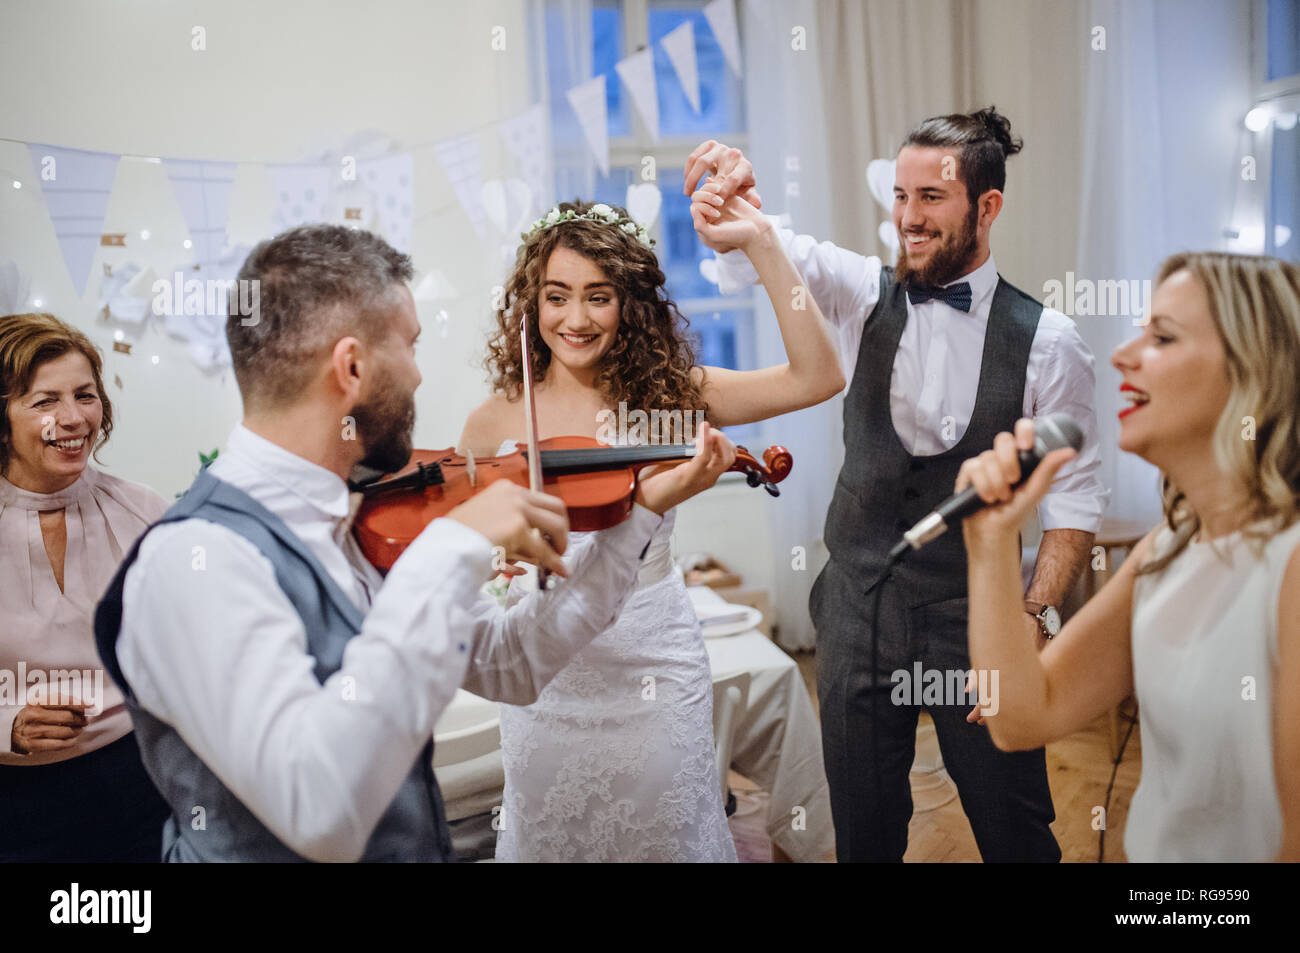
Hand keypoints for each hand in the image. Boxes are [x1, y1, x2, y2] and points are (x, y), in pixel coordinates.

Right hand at [11, 696, 87, 754]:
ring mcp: (32, 731)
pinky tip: (72, 738)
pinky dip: (70, 741)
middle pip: (67, 717)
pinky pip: (59, 744)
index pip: (62, 700)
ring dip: (77, 730)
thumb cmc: (35, 714)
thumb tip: (87, 705)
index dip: (79, 703)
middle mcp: (33, 716)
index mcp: (36, 702)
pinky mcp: (33, 745)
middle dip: (81, 719)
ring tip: (79, 729)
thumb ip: (63, 701)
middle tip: (84, 720)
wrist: (13, 729)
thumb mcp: (43, 703)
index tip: (90, 706)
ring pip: (65, 731)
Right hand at [445, 479, 569, 578]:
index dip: (551, 519)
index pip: (540, 500)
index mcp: (505, 489)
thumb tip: (534, 545)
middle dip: (563, 530)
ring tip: (558, 560)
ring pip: (556, 526)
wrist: (444, 547)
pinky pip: (545, 549)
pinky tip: (558, 570)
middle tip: (560, 548)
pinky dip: (554, 561)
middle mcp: (514, 494)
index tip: (552, 535)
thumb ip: (509, 525)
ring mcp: (518, 509)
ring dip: (561, 545)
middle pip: (556, 508)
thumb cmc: (457, 539)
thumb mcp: (485, 521)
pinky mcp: (518, 528)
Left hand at [634, 422, 736, 514]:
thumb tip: (689, 434)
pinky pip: (704, 457)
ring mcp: (700, 479)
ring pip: (724, 457)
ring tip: (704, 430)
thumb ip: (687, 453)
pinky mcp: (688, 478)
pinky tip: (704, 427)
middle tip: (707, 430)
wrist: (645, 501)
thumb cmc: (657, 481)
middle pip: (730, 456)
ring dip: (717, 438)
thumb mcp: (676, 464)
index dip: (723, 441)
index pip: (728, 456)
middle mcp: (708, 478)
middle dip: (723, 438)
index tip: (707, 432)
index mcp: (707, 475)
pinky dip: (706, 440)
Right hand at [684, 140, 762, 208]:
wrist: (735, 169)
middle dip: (705, 187)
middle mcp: (734, 154)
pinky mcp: (709, 145)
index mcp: (745, 167)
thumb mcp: (748, 194)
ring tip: (688, 193)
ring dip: (692, 178)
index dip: (722, 192)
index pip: (733, 179)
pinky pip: (694, 156)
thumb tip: (756, 203)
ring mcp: (721, 148)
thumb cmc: (741, 185)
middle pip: (717, 171)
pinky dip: (688, 169)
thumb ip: (752, 199)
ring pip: (701, 161)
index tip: (714, 203)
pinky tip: (687, 181)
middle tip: (697, 200)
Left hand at [690, 179, 772, 253]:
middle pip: (697, 197)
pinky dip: (716, 185)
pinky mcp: (727, 196)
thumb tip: (693, 208)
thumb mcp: (713, 236)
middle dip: (706, 197)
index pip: (694, 208)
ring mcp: (716, 203)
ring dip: (711, 190)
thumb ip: (699, 225)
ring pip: (705, 190)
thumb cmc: (735, 236)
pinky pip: (715, 186)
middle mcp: (707, 213)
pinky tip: (723, 189)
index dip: (702, 207)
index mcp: (702, 224)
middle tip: (720, 202)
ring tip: (722, 197)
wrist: (756, 231)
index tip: (717, 214)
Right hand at [955, 418, 1076, 547]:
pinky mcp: (968, 472)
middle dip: (1008, 462)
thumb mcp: (1037, 489)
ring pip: (988, 458)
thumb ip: (1049, 468)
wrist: (996, 529)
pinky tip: (986, 497)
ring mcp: (984, 462)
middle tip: (1013, 481)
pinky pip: (974, 468)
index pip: (1023, 429)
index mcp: (1021, 455)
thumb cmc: (1017, 509)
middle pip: (1002, 439)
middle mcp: (1002, 455)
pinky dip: (983, 486)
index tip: (1026, 445)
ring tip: (1000, 497)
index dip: (1024, 430)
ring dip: (997, 483)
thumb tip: (1070, 451)